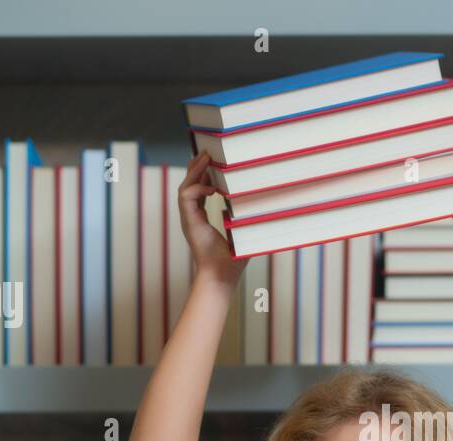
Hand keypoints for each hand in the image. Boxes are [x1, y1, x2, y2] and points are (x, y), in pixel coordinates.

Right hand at [178, 151, 248, 288]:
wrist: (221, 277)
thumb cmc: (232, 262)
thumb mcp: (242, 234)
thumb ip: (248, 221)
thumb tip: (267, 210)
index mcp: (200, 218)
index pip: (197, 190)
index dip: (203, 175)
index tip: (213, 162)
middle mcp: (191, 217)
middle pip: (189, 184)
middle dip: (197, 166)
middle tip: (208, 151)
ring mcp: (188, 219)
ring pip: (185, 187)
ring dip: (195, 170)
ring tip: (206, 157)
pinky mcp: (189, 223)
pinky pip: (186, 198)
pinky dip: (197, 188)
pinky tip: (211, 186)